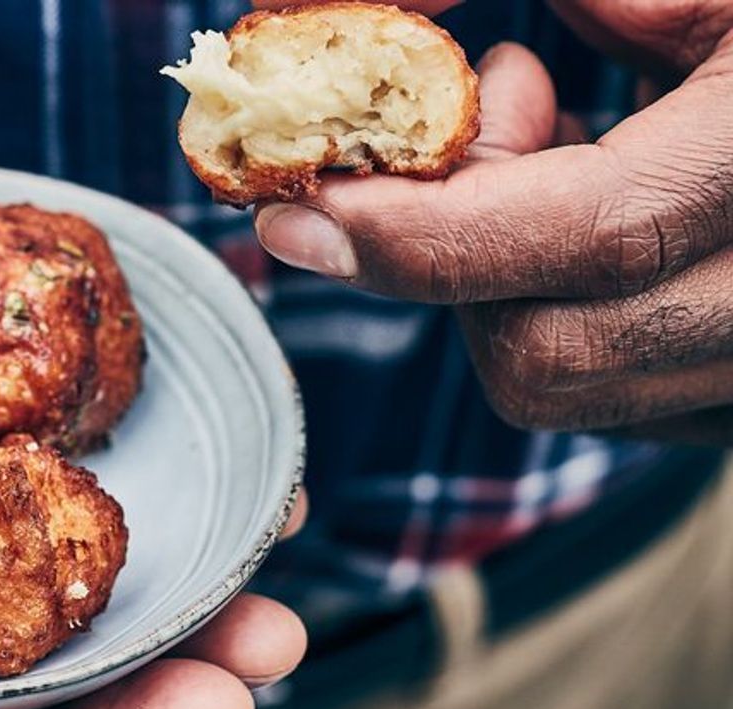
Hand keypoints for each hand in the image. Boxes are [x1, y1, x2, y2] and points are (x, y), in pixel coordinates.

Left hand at [252, 1, 732, 442]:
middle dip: (450, 254)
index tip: (301, 213)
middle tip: (474, 127)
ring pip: (560, 382)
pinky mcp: (732, 388)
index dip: (421, 234)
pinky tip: (587, 201)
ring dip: (493, 277)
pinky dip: (543, 306)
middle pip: (546, 350)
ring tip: (550, 138)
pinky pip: (596, 389)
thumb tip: (319, 10)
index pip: (592, 238)